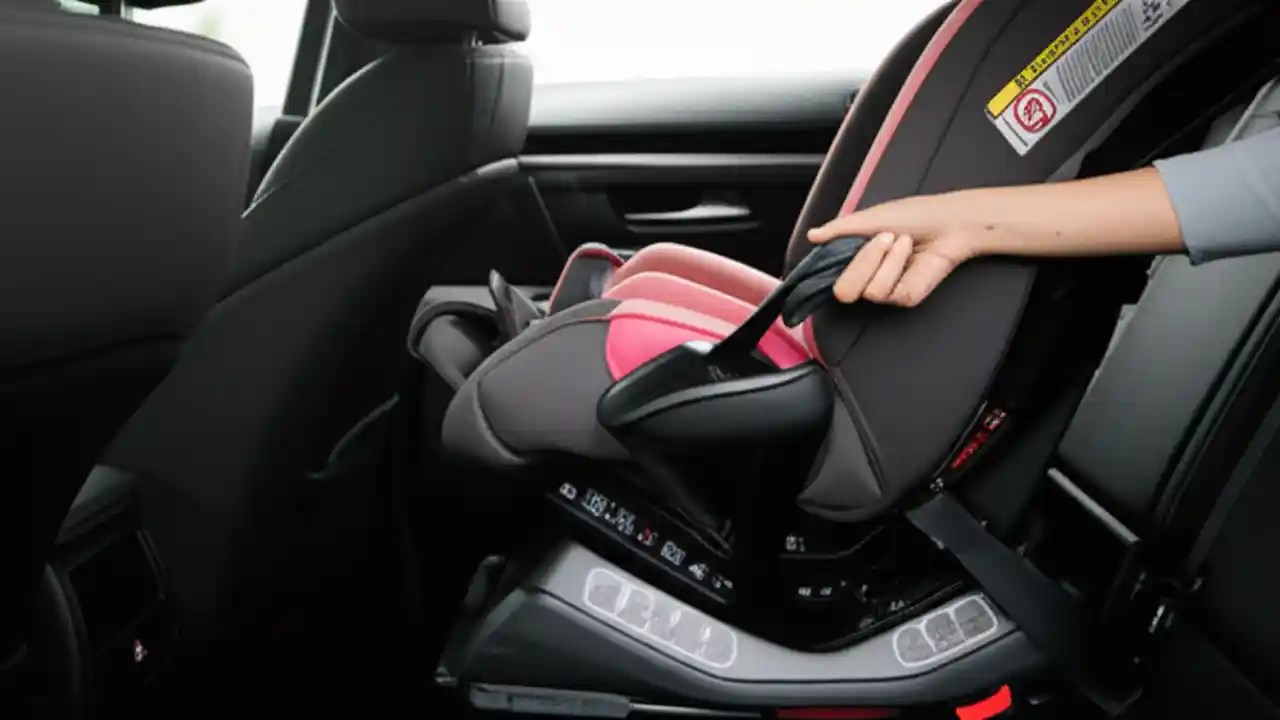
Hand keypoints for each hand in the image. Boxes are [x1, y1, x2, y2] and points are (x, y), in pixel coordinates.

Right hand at [806, 193, 979, 306]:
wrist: (949, 221)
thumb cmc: (915, 215)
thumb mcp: (870, 217)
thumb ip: (839, 230)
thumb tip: (813, 236)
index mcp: (855, 257)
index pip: (827, 276)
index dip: (825, 272)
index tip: (829, 257)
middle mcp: (868, 276)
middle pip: (843, 292)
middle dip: (861, 264)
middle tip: (882, 239)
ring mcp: (887, 289)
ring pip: (868, 291)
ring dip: (885, 260)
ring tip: (901, 241)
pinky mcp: (905, 297)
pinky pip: (889, 292)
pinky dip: (898, 266)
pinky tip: (910, 253)